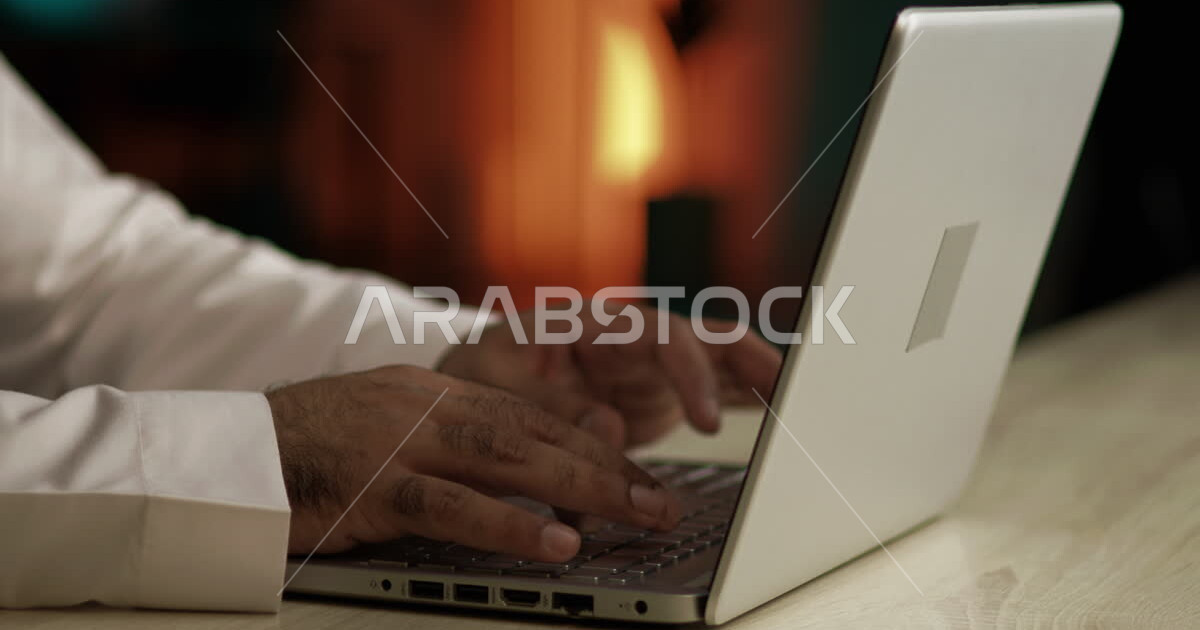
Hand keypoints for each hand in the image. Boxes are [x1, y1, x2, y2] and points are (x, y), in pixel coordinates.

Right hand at [266, 365, 680, 559]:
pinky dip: (509, 524)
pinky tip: (556, 542)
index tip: (640, 472)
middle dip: (608, 467)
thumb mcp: (390, 425)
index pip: (533, 413)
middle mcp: (428, 406)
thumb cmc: (312, 445)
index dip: (594, 442)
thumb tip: (517, 467)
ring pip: (509, 458)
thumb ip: (451, 436)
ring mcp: (400, 443)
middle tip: (663, 501)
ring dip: (583, 488)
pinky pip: (451, 505)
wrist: (229, 449)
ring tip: (638, 516)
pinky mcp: (372, 486)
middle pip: (536, 433)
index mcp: (437, 390)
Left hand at [439, 304, 782, 447]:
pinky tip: (777, 412)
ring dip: (754, 374)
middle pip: (699, 336)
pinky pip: (707, 388)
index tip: (707, 418)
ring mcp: (643, 365)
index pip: (656, 334)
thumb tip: (608, 427)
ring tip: (799, 400)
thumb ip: (547, 401)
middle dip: (744, 362)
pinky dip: (741, 398)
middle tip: (784, 394)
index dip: (688, 373)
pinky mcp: (653, 393)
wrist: (475, 376)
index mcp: (590, 322)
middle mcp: (625, 337)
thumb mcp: (494, 382)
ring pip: (713, 358)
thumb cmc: (480, 371)